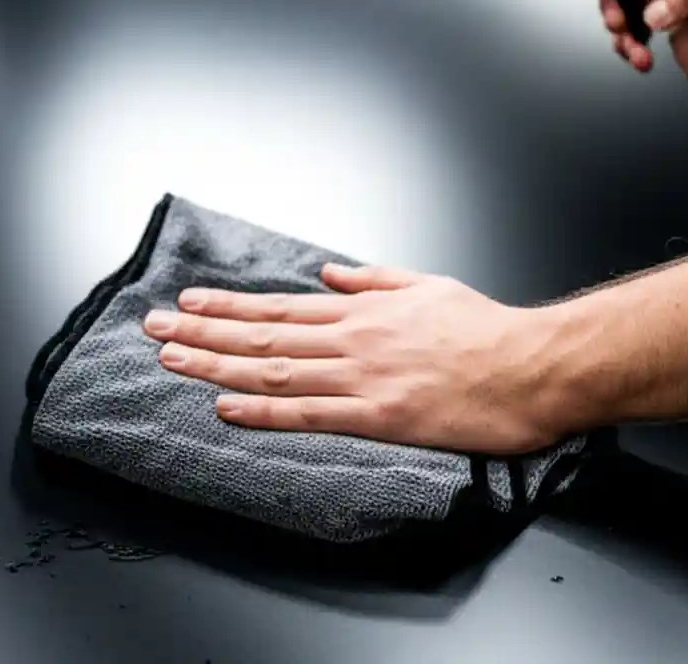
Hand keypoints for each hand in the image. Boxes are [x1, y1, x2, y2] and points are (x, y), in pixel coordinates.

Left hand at [142, 264, 573, 454]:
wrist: (533, 366)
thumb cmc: (487, 329)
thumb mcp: (428, 285)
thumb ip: (374, 279)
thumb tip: (330, 272)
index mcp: (364, 310)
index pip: (280, 306)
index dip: (228, 306)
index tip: (188, 302)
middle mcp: (352, 339)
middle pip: (264, 334)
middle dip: (204, 331)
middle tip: (155, 328)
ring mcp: (362, 377)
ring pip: (275, 368)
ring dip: (218, 363)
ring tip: (173, 359)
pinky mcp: (380, 416)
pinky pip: (310, 414)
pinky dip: (264, 409)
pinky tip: (227, 405)